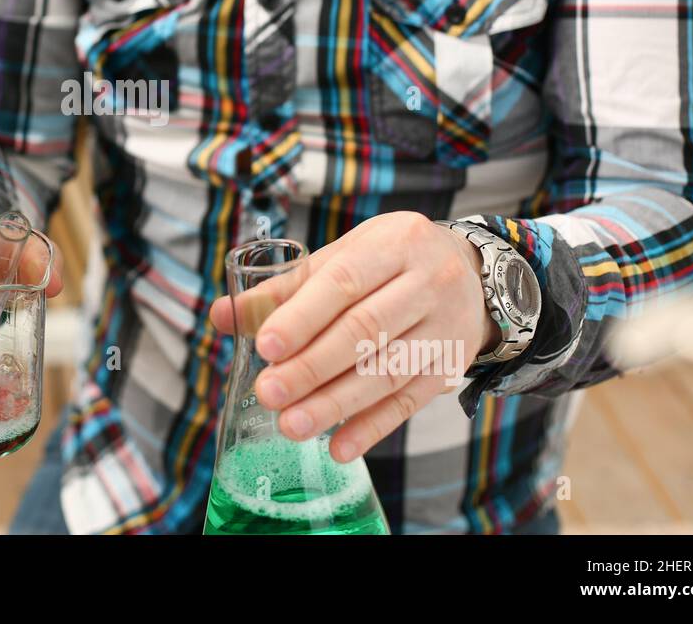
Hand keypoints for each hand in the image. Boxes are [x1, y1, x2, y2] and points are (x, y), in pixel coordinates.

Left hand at [208, 212, 500, 462]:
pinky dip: (372, 428)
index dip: (303, 316)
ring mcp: (445, 327)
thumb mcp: (345, 256)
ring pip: (387, 372)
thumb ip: (284, 288)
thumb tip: (223, 316)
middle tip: (269, 393)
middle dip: (312, 366)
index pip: (344, 280)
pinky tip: (338, 448)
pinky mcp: (450, 367)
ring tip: (292, 425)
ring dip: (336, 404)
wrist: (469, 272)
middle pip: (366, 330)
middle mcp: (428, 282)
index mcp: (395, 243)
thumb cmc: (388, 261)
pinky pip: (409, 403)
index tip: (264, 345)